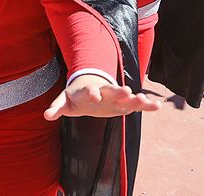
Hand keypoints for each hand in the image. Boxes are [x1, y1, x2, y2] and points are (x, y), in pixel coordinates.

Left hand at [43, 73, 160, 120]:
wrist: (89, 89)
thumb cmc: (75, 97)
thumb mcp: (64, 102)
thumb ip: (56, 108)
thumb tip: (45, 115)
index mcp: (89, 91)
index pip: (90, 90)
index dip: (92, 93)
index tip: (95, 96)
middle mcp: (104, 91)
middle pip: (112, 90)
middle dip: (119, 91)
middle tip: (127, 91)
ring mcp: (115, 97)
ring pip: (126, 96)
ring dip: (134, 97)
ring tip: (144, 99)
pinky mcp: (124, 104)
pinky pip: (137, 104)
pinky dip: (146, 105)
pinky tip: (157, 106)